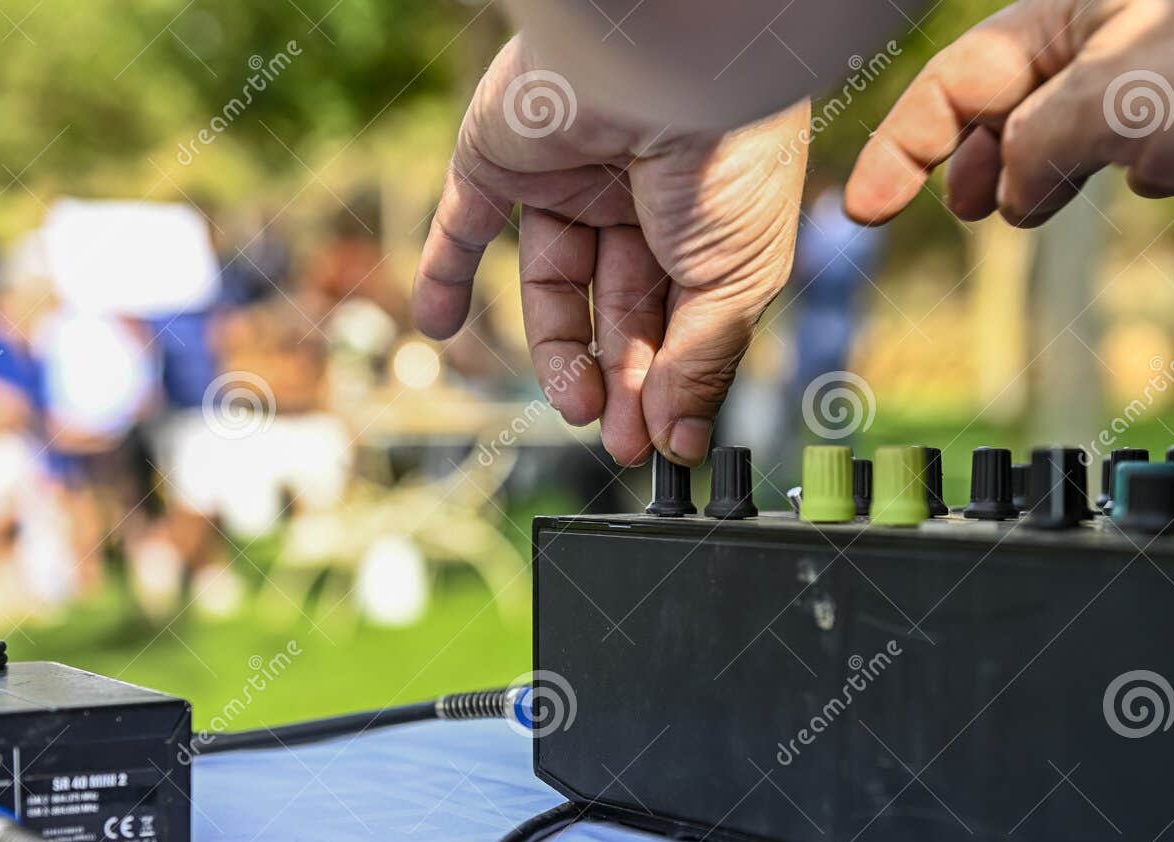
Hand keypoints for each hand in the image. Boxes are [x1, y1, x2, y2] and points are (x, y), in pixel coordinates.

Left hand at [414, 36, 807, 464]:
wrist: (666, 64)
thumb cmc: (726, 164)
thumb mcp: (734, 282)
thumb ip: (703, 364)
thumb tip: (682, 440)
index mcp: (708, 219)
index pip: (682, 315)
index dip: (671, 381)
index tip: (662, 445)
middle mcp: (639, 198)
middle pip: (619, 309)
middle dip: (622, 379)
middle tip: (622, 439)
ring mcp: (569, 177)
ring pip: (554, 282)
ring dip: (560, 352)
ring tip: (575, 406)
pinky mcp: (502, 159)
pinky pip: (464, 223)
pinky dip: (445, 273)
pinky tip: (438, 326)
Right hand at [845, 0, 1173, 227]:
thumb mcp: (1122, 103)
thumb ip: (1037, 148)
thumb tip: (1004, 192)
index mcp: (1071, 9)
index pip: (958, 79)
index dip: (901, 145)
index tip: (862, 210)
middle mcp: (1110, 31)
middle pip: (1002, 94)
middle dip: (953, 153)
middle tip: (927, 212)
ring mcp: (1163, 67)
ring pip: (1063, 124)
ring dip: (1022, 172)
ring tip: (997, 216)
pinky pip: (1128, 141)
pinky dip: (1097, 173)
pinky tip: (1097, 196)